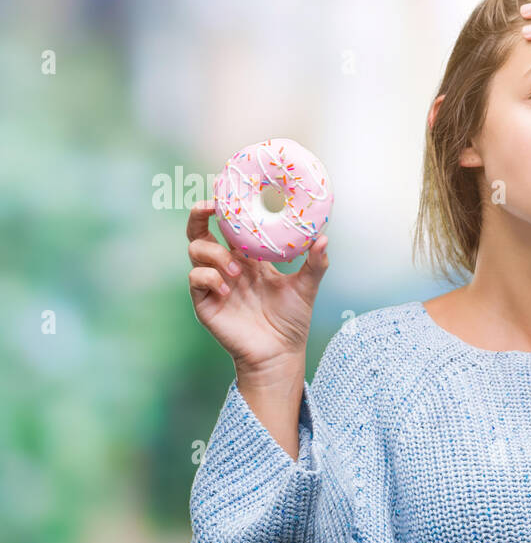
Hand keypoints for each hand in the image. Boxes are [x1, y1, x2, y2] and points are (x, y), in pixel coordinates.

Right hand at [186, 200, 328, 376]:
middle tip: (210, 207)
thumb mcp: (307, 287)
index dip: (223, 207)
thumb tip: (324, 237)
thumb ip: (315, 263)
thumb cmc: (292, 320)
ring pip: (195, 250)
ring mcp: (214, 283)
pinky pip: (195, 279)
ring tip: (237, 271)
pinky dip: (209, 277)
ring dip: (214, 253)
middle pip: (199, 231)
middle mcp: (227, 266)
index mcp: (248, 258)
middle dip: (198, 215)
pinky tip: (227, 289)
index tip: (226, 189)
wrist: (281, 353)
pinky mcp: (205, 302)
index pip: (228, 226)